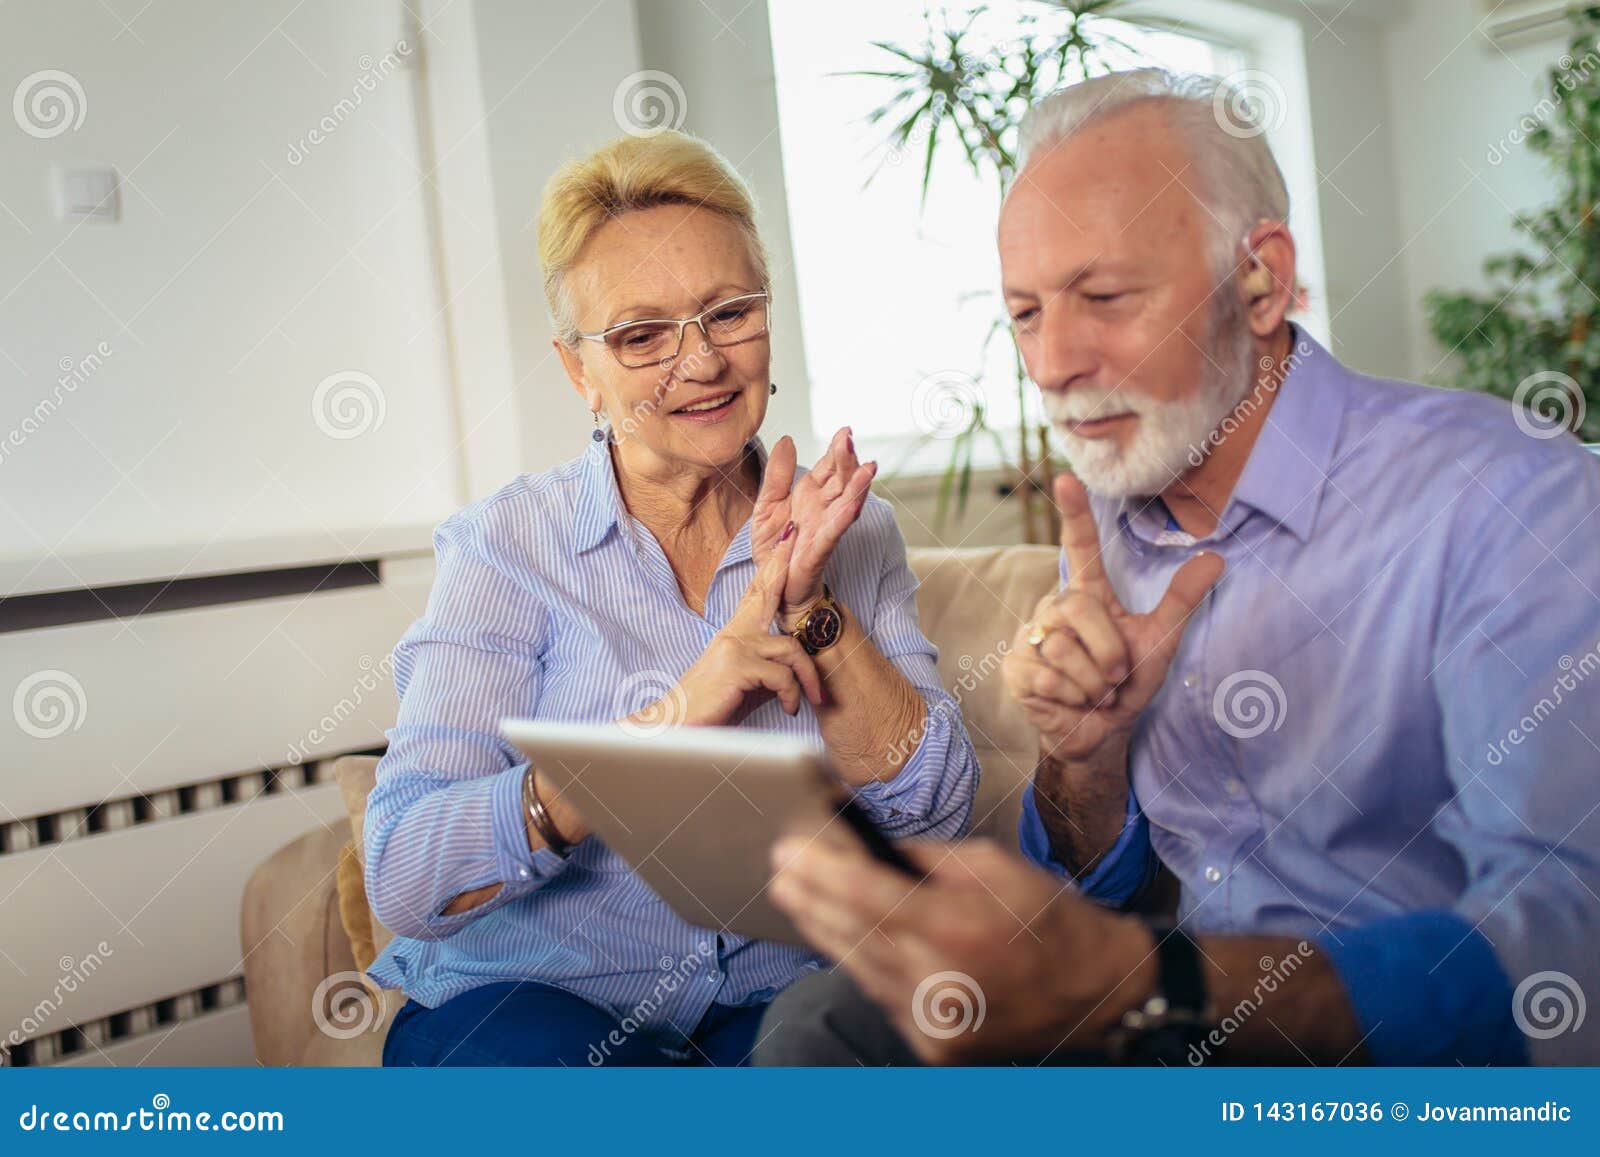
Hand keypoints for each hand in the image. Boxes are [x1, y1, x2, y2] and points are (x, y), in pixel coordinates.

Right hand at [654, 522, 825, 727]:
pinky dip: (791, 695)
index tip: (784, 542)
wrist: (674, 729)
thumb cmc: (711, 710)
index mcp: (733, 635)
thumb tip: (793, 671)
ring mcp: (734, 647)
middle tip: (794, 536)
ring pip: (790, 648)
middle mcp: (732, 634)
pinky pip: (782, 675)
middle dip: (782, 566)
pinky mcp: (736, 666)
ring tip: (810, 698)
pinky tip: (786, 709)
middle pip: (765, 594)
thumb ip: (767, 671)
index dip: (770, 570)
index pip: (755, 596)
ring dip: (807, 678)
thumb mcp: (745, 686)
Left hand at [750, 430, 876, 626]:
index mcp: (810, 495)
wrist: (774, 586)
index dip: (837, 450)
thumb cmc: (775, 548)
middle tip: (850, 439)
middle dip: (847, 461)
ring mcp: (824, 529)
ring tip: (868, 467)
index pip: (828, 468)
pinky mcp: (819, 550)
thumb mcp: (766, 506)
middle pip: (840, 480)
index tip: (845, 431)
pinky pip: (834, 531)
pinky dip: (844, 516)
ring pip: (845, 503)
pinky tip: (854, 503)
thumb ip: (776, 476)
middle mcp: (822, 509)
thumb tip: (787, 440)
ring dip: (858, 486)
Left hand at [768, 836, 1154, 1063]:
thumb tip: (866, 845)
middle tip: (779, 870)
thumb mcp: (993, 865)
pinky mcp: (934, 1046)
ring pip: (859, 969)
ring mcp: (934, 1021)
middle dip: (808, 897)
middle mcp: (940, 980)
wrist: (1096, 994)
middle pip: (851, 933)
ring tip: (796, 897)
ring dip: (823, 930)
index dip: (820, 870)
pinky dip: (861, 964)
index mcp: (958, 927)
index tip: (787, 848)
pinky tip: (840, 937)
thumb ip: (924, 858)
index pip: (867, 895)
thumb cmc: (1048, 919)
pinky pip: (882, 997)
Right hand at [1002, 472, 1223, 760]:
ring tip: (1094, 691)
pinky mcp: (1014, 668)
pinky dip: (1071, 696)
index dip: (1073, 513)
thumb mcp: (1159, 640)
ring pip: (1063, 649)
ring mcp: (1028, 637)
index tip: (1066, 478)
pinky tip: (1071, 702)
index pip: (1078, 546)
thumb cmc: (1126, 683)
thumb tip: (1218, 559)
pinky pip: (1047, 675)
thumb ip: (1181, 600)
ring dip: (1092, 682)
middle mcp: (1053, 608)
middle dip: (1108, 652)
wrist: (1099, 732)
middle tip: (1116, 676)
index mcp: (1086, 594)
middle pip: (1080, 611)